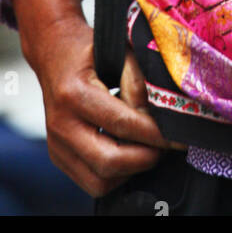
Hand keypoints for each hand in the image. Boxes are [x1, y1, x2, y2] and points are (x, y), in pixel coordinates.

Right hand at [20, 3, 183, 198]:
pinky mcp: (58, 157)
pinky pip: (91, 182)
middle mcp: (60, 123)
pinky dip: (116, 175)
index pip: (121, 124)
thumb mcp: (117, 50)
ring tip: (147, 149)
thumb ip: (137, 80)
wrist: (53, 53)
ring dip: (131, 171)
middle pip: (108, 161)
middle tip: (165, 146)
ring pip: (100, 181)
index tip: (178, 136)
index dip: (155, 134)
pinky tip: (129, 153)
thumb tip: (156, 113)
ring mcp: (56, 144)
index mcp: (73, 93)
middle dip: (144, 158)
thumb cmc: (88, 50)